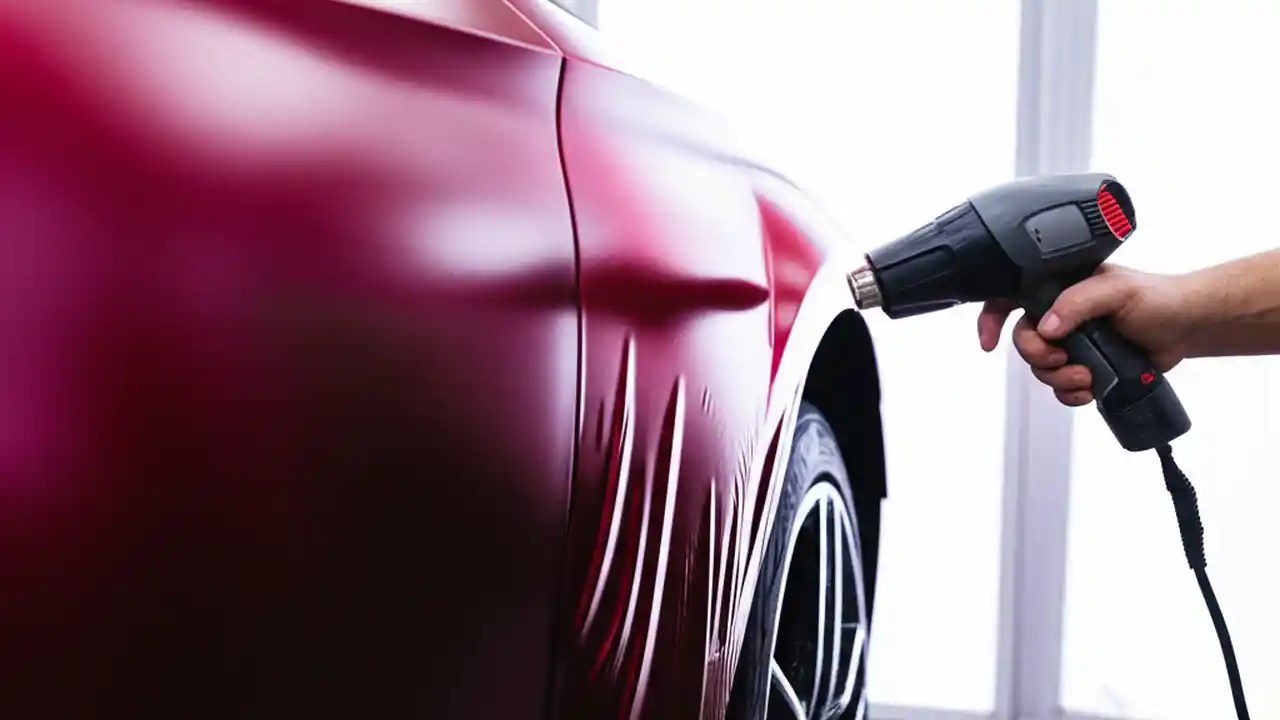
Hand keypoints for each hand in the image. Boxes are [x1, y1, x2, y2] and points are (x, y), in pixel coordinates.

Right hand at [976, 265, 1197, 405]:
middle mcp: (1060, 315)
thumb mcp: (1116, 290)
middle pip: (1024, 341)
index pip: (1011, 296)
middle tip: (1062, 361)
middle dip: (1038, 357)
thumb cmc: (1158, 299)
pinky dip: (1069, 394)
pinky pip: (1061, 387)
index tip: (988, 340)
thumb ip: (1077, 302)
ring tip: (1087, 379)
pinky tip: (1088, 393)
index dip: (990, 317)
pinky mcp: (1086, 367)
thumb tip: (1045, 327)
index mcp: (1060, 289)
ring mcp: (1073, 343)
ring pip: (1041, 368)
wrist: (1188, 328)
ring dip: (1059, 379)